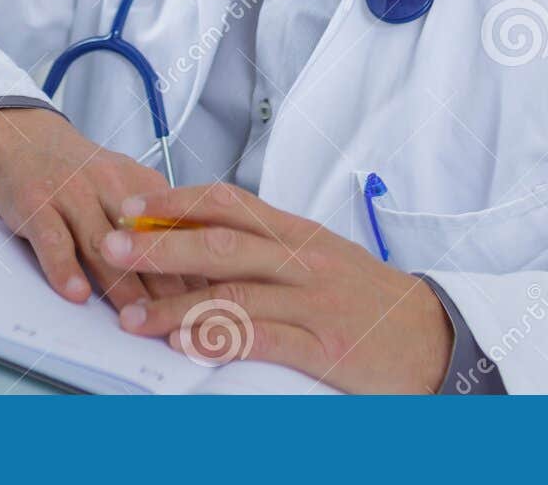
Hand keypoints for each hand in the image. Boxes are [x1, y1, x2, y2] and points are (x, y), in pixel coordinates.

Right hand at [0, 108, 186, 310]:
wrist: (28, 139)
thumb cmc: (83, 174)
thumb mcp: (128, 187)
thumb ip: (158, 225)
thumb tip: (196, 276)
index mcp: (142, 185)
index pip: (176, 232)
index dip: (193, 272)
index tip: (207, 306)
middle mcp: (110, 185)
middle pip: (144, 242)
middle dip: (165, 287)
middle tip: (181, 323)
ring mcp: (72, 192)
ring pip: (102, 244)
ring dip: (121, 285)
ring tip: (136, 319)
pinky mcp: (36, 202)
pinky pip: (53, 238)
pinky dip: (65, 268)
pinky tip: (76, 293)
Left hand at [98, 182, 451, 393]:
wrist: (438, 337)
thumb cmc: (369, 297)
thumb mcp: (319, 255)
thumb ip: (265, 245)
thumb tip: (199, 236)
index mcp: (296, 230)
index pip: (227, 202)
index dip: (173, 201)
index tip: (129, 205)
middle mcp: (301, 258)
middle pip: (218, 242)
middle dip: (157, 244)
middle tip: (109, 246)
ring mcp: (313, 301)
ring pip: (231, 293)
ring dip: (173, 306)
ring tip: (131, 316)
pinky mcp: (325, 345)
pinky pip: (262, 338)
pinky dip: (219, 340)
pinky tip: (186, 345)